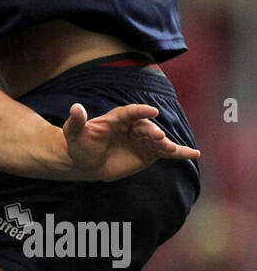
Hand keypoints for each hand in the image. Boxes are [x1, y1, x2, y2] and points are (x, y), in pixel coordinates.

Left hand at [62, 103, 199, 181]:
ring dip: (166, 143)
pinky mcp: (150, 153)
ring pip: (157, 139)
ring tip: (172, 149)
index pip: (131, 112)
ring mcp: (143, 139)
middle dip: (152, 131)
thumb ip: (76, 121)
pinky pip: (166, 152)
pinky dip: (180, 152)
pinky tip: (194, 153)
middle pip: (146, 126)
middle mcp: (133, 126)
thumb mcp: (74, 133)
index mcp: (117, 118)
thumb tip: (75, 107)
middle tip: (158, 138)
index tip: (152, 111)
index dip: (141, 111)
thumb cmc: (80, 145)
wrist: (88, 162)